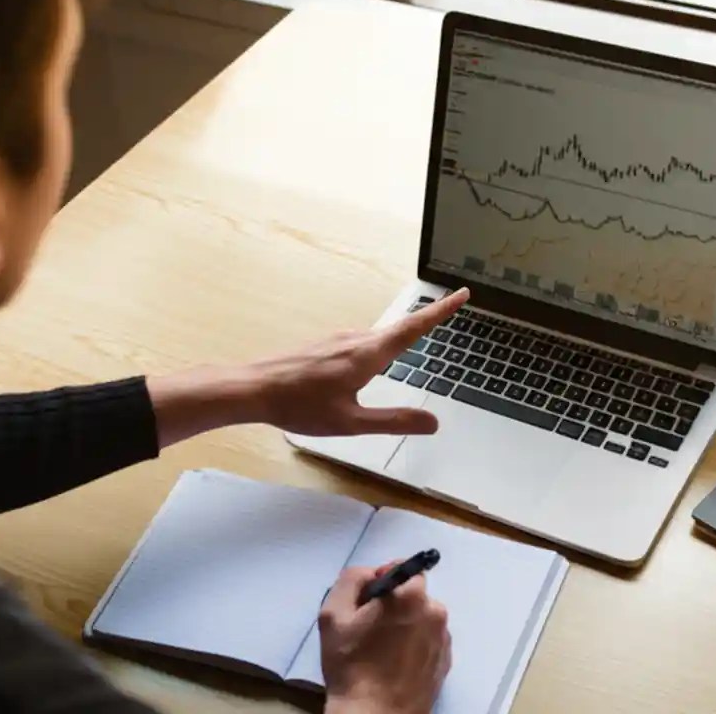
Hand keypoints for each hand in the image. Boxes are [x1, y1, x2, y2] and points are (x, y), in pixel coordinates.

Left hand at [146, 288, 468, 446]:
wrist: (252, 389)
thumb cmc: (299, 405)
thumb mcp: (352, 422)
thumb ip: (394, 421)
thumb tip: (434, 422)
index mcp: (368, 354)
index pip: (415, 328)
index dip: (441, 311)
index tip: (462, 294)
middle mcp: (355, 339)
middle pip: (400, 328)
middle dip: (426, 322)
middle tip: (449, 311)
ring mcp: (337, 339)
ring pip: (378, 337)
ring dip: (398, 338)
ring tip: (415, 342)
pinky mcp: (324, 345)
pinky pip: (360, 343)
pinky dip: (376, 348)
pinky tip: (366, 367)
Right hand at [320, 564, 451, 713]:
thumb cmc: (351, 666)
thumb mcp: (333, 615)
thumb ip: (351, 580)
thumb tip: (369, 573)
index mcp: (411, 596)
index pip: (405, 569)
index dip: (384, 579)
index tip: (369, 600)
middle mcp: (435, 613)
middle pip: (414, 595)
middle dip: (395, 604)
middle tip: (370, 627)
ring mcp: (443, 639)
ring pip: (422, 618)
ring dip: (406, 624)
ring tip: (382, 649)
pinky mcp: (445, 661)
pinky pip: (429, 641)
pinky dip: (415, 645)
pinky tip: (395, 662)